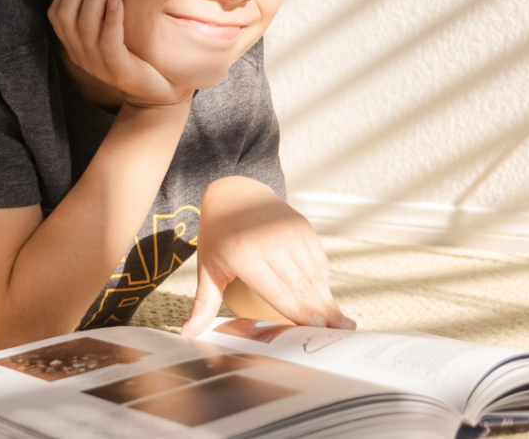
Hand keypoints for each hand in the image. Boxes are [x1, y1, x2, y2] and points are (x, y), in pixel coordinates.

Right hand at [48, 0, 192, 106]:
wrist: (161, 94)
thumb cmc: (140, 55)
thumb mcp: (116, 30)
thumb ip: (103, 9)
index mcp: (75, 44)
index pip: (59, 11)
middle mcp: (81, 54)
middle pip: (67, 14)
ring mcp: (97, 64)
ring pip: (85, 24)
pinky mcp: (118, 71)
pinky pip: (108, 42)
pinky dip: (111, 19)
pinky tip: (117, 0)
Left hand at [180, 177, 355, 337]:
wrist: (234, 193)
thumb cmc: (219, 236)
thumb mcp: (207, 268)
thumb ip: (204, 304)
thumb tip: (188, 335)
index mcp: (244, 254)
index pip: (278, 292)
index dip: (299, 313)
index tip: (315, 330)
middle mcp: (270, 241)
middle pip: (301, 286)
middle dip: (321, 312)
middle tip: (339, 334)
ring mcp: (290, 232)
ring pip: (315, 274)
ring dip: (326, 299)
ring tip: (340, 323)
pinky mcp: (303, 226)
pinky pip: (318, 260)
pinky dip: (323, 280)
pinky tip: (326, 298)